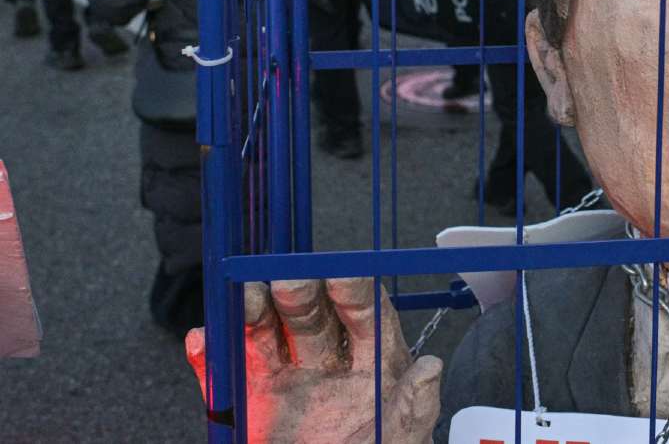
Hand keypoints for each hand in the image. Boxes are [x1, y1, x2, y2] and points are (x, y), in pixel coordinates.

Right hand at [185, 277, 442, 443]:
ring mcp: (286, 378)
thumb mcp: (401, 438)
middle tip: (289, 281)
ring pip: (266, 333)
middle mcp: (328, 361)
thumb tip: (431, 367)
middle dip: (302, 295)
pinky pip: (225, 375)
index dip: (356, 293)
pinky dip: (209, 358)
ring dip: (254, 311)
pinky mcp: (249, 403)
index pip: (367, 315)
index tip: (343, 276)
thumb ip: (415, 407)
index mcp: (371, 363)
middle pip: (313, 316)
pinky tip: (202, 340)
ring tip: (245, 297)